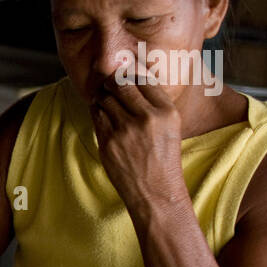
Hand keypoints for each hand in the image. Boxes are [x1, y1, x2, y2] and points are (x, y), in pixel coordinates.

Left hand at [90, 77, 186, 212]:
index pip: (142, 78)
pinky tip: (102, 114)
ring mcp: (125, 130)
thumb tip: (129, 77)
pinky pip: (96, 115)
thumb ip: (153, 103)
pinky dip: (96, 111)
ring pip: (104, 98)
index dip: (130, 75)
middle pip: (120, 83)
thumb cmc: (163, 157)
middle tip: (110, 84)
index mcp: (167, 111)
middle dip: (112, 82)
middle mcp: (147, 118)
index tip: (125, 77)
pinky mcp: (108, 142)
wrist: (155, 191)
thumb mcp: (171, 126)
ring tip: (106, 100)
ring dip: (102, 96)